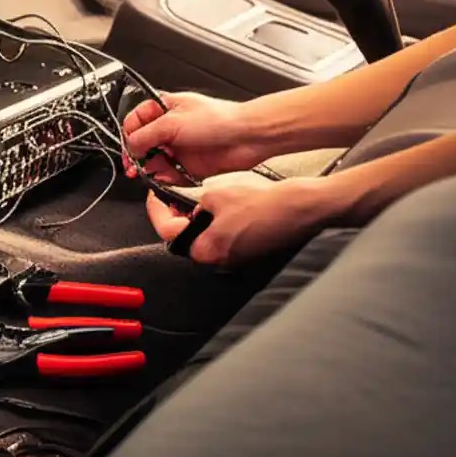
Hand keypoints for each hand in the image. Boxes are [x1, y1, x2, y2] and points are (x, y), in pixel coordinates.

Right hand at [122, 92, 268, 182]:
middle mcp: (170, 127)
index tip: (129, 148)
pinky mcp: (189, 164)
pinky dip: (167, 178)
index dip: (129, 135)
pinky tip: (169, 177)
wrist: (247, 138)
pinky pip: (170, 174)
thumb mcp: (172, 123)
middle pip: (142, 143)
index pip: (135, 122)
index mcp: (164, 108)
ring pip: (155, 161)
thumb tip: (130, 148)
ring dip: (152, 168)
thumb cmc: (218, 120)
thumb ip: (145, 136)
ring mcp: (180, 146)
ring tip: (153, 172)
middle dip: (137, 155)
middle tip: (134, 165)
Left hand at [145, 178, 336, 265]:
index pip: (167, 232)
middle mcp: (218, 262)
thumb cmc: (262, 203)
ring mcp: (235, 260)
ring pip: (205, 240)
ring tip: (201, 201)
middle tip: (174, 198)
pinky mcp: (249, 254)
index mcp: (206, 251)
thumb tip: (192, 208)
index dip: (157, 210)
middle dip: (178, 218)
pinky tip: (224, 209)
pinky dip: (218, 225)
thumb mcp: (215, 194)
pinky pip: (225, 240)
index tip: (155, 197)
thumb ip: (195, 204)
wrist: (300, 208)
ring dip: (199, 222)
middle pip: (186, 239)